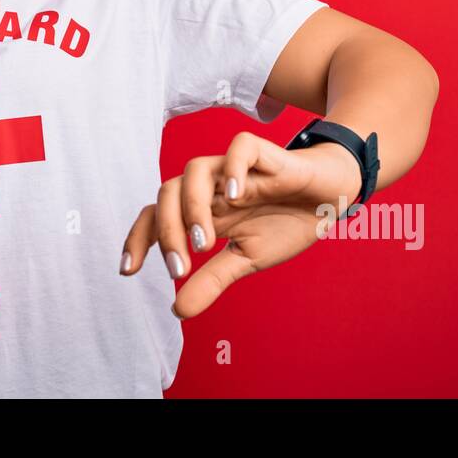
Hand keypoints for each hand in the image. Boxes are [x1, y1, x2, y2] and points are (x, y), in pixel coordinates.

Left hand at [120, 130, 361, 318]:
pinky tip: (235, 196)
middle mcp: (212, 187)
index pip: (156, 216)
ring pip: (193, 169)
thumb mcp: (246, 260)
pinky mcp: (265, 154)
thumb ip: (212, 280)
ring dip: (192, 208)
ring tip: (206, 244)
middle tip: (181, 269)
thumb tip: (177, 310)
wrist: (330, 200)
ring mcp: (235, 169)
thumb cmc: (284, 224)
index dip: (137, 239)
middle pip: (167, 193)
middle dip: (166, 232)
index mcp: (203, 211)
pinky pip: (239, 147)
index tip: (127, 271)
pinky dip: (232, 169)